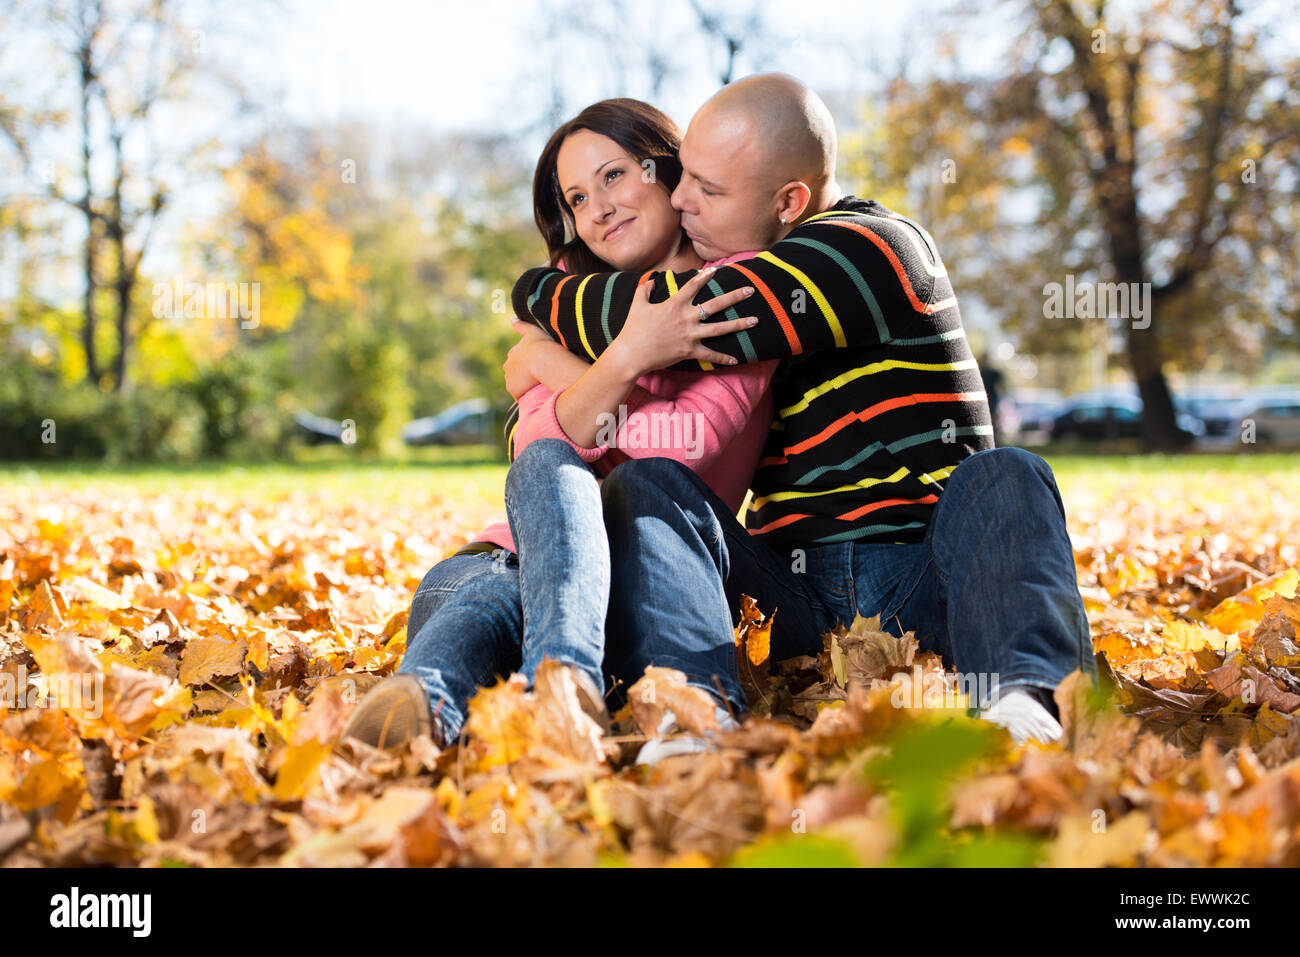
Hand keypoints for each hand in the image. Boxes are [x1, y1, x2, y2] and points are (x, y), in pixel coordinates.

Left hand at [503, 319, 557, 397]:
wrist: (544, 360)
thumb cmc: (542, 344)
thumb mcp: (533, 331)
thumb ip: (522, 326)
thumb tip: (511, 319)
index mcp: (513, 353)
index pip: (516, 360)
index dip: (525, 363)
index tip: (534, 365)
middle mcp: (508, 366)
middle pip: (514, 373)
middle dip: (522, 375)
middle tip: (536, 377)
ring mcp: (509, 378)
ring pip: (516, 384)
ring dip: (523, 386)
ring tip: (536, 387)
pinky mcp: (513, 389)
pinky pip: (519, 395)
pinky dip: (525, 395)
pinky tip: (534, 395)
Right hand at [607, 266, 757, 375]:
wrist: (631, 354)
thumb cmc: (632, 329)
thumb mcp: (637, 305)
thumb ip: (645, 289)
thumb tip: (652, 279)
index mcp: (674, 304)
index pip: (694, 285)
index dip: (706, 276)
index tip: (718, 269)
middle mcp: (686, 318)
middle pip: (716, 304)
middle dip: (734, 296)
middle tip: (750, 290)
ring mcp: (689, 335)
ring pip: (720, 328)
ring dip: (739, 324)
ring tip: (755, 320)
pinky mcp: (689, 351)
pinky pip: (710, 354)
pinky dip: (723, 358)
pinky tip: (736, 359)